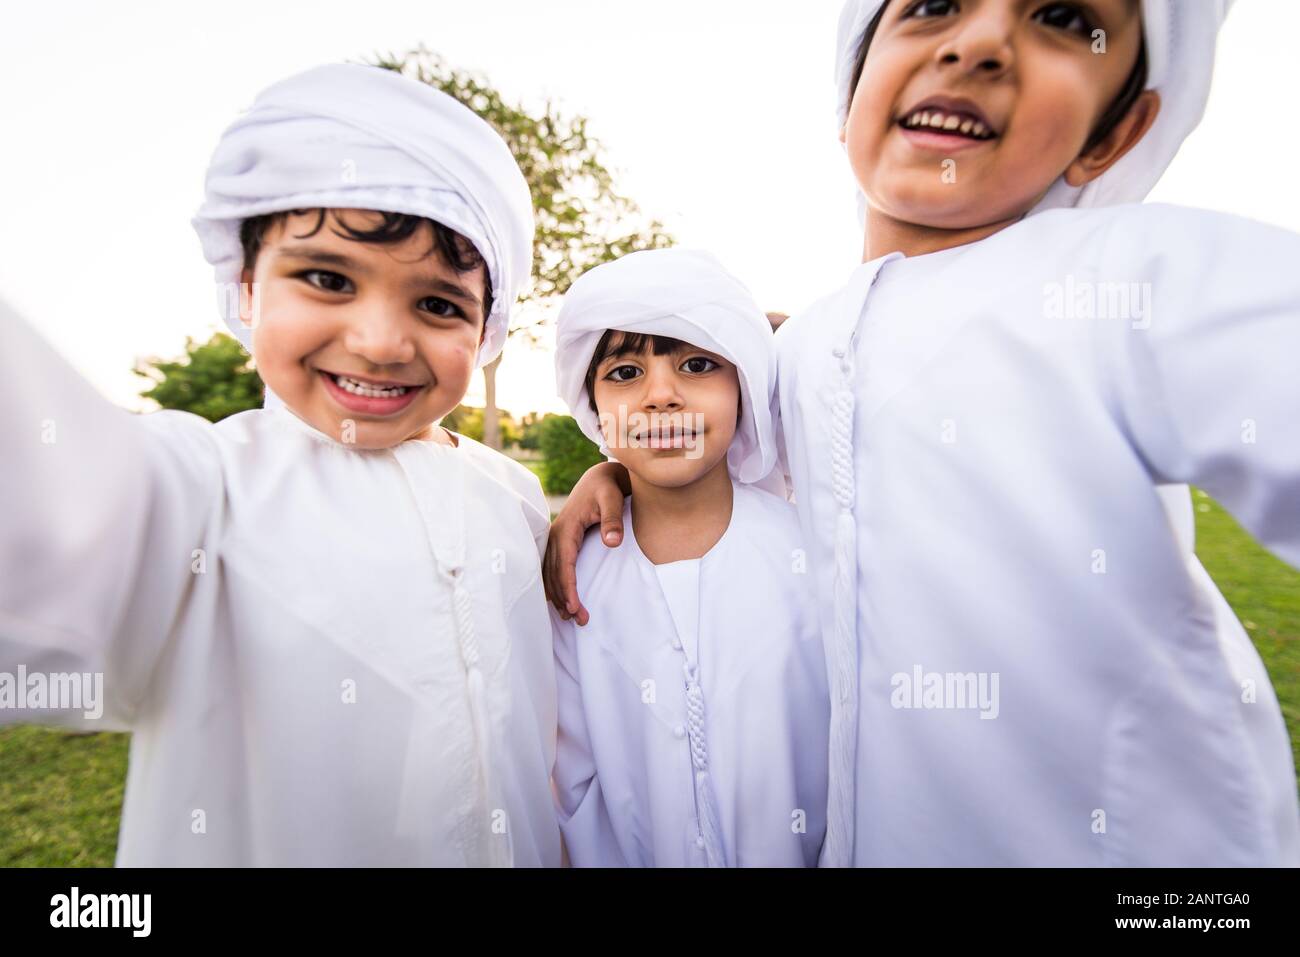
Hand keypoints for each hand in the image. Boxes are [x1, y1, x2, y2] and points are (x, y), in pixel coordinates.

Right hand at [544, 461, 628, 625]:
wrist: (598, 478)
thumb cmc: (606, 489)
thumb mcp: (612, 500)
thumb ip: (613, 520)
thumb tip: (613, 542)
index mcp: (566, 529)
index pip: (564, 565)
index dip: (568, 588)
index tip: (575, 608)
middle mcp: (555, 535)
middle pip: (554, 574)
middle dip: (564, 599)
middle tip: (580, 621)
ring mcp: (555, 539)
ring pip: (550, 573)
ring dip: (558, 596)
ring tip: (571, 618)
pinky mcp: (559, 542)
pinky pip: (551, 568)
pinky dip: (555, 586)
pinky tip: (561, 601)